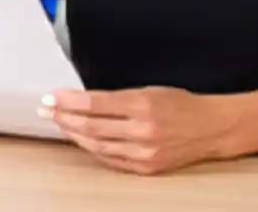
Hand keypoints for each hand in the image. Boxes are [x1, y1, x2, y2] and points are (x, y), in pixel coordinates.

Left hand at [38, 87, 257, 174]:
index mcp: (143, 105)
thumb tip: (82, 100)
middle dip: (63, 117)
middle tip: (45, 110)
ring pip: (97, 146)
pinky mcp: (146, 168)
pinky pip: (110, 160)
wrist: (212, 129)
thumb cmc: (180, 104)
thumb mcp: (149, 90)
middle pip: (91, 127)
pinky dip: (92, 149)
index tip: (52, 96)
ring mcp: (144, 153)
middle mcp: (142, 131)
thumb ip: (116, 98)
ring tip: (59, 123)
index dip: (68, 101)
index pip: (95, 104)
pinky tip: (80, 139)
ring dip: (73, 134)